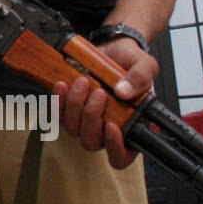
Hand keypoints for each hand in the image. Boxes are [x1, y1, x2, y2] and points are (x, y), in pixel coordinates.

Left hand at [54, 37, 158, 169]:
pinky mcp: (70, 109)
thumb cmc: (130, 61)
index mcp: (130, 127)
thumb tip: (123, 92)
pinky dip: (58, 101)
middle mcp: (106, 129)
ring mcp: (85, 120)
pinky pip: (57, 115)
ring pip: (72, 129)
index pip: (122, 156)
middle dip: (91, 117)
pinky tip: (63, 84)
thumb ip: (141, 78)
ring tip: (83, 82)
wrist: (112, 47)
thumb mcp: (145, 64)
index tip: (112, 126)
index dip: (115, 148)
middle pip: (92, 142)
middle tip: (99, 93)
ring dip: (75, 106)